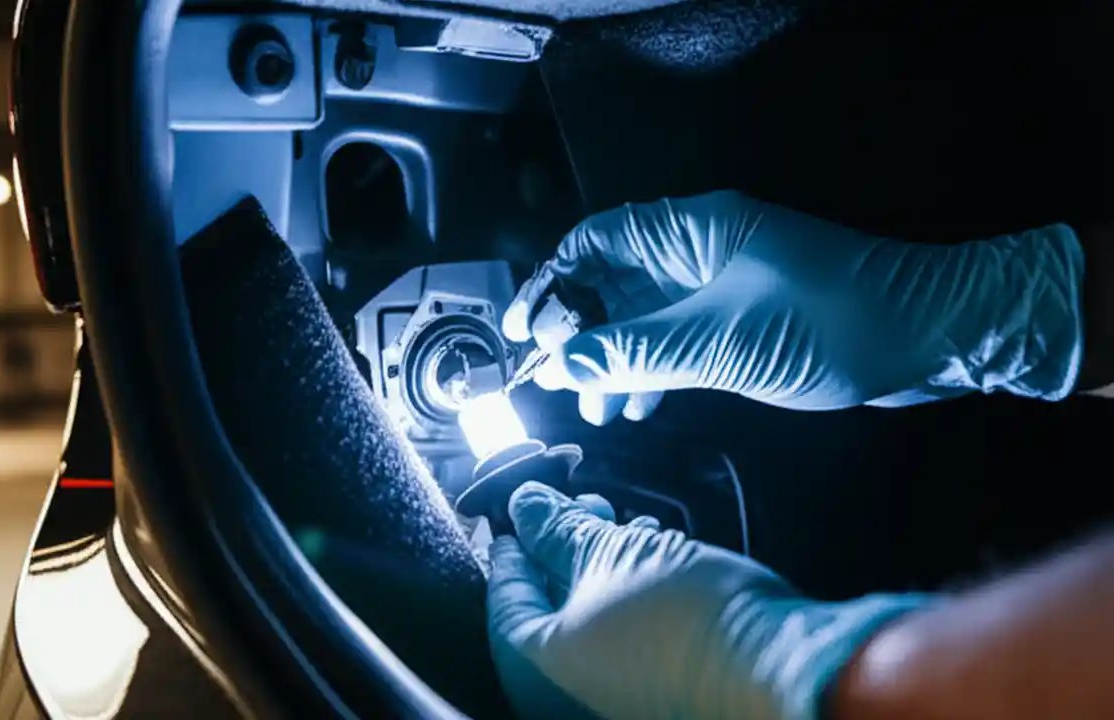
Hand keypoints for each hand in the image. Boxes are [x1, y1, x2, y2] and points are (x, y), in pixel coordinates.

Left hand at [487, 482, 925, 719]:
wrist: (779, 672)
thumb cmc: (688, 621)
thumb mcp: (614, 554)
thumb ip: (559, 529)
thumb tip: (525, 506)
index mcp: (532, 668)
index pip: (503, 595)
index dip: (513, 541)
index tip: (519, 510)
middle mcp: (559, 698)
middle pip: (546, 610)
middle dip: (565, 548)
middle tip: (579, 507)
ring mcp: (604, 704)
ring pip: (586, 625)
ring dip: (600, 567)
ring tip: (623, 522)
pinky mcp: (650, 701)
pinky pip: (620, 645)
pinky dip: (626, 601)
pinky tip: (654, 559)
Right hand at [503, 191, 1084, 422]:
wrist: (929, 337)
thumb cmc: (829, 322)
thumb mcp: (721, 341)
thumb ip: (636, 353)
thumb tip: (562, 366)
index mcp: (686, 231)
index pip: (591, 244)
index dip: (549, 287)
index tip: (523, 337)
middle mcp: (694, 252)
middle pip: (608, 284)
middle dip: (576, 335)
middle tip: (554, 385)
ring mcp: (715, 287)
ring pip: (638, 319)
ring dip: (610, 362)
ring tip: (592, 412)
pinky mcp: (736, 321)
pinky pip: (671, 342)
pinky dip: (648, 372)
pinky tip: (634, 407)